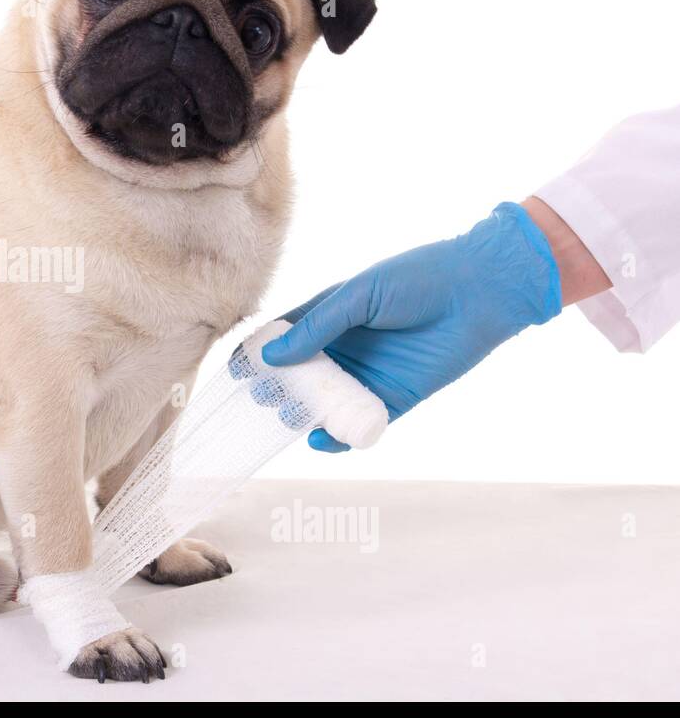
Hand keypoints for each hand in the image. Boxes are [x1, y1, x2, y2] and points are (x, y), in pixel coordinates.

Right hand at [260, 202, 562, 451]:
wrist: (480, 292)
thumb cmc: (418, 279)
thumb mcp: (359, 296)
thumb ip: (317, 326)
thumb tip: (273, 358)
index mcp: (330, 317)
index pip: (284, 339)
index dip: (259, 355)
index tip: (237, 370)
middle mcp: (344, 349)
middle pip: (299, 377)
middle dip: (277, 389)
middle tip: (261, 397)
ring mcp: (367, 376)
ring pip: (325, 404)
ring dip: (304, 415)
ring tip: (289, 417)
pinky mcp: (394, 400)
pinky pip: (361, 425)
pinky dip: (340, 437)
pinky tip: (322, 438)